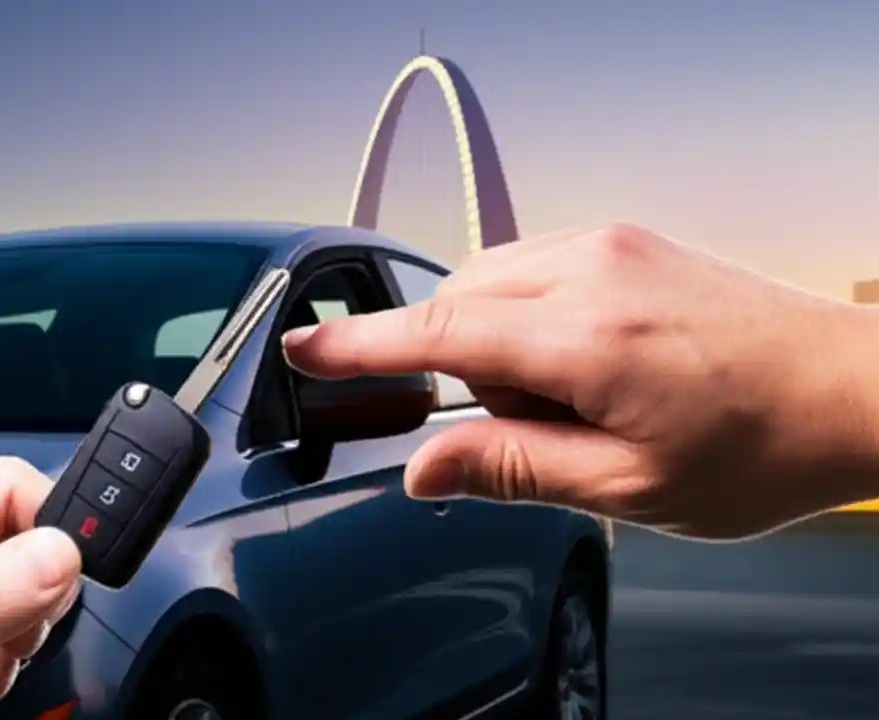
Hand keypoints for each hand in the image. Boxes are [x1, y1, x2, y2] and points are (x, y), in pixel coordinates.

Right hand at [283, 223, 878, 538]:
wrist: (854, 390)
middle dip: (451, 367)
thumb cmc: (761, 445)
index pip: (437, 336)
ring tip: (567, 398)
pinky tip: (576, 361)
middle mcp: (591, 271)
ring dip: (490, 343)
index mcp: (589, 341)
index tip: (302, 348)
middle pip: (456, 307)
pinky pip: (528, 268)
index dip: (357, 346)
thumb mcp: (628, 488)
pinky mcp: (623, 239)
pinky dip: (522, 317)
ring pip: (487, 284)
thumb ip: (511, 468)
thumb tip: (424, 469)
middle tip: (514, 423)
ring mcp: (609, 245)